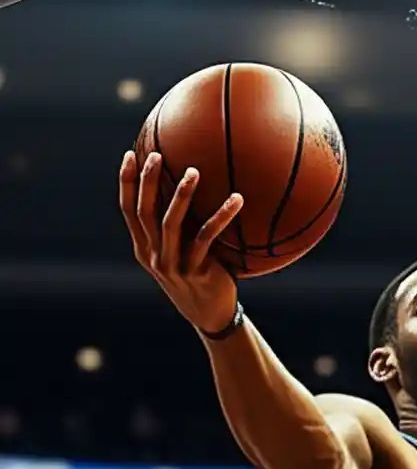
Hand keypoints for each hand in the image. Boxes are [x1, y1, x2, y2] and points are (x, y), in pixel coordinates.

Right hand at [119, 151, 244, 334]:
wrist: (210, 314)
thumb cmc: (199, 273)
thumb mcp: (180, 250)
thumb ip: (178, 225)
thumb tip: (189, 186)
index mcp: (145, 248)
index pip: (129, 211)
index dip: (126, 183)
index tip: (129, 155)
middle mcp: (153, 255)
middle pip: (144, 213)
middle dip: (147, 182)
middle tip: (157, 154)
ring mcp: (173, 265)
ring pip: (171, 224)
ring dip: (181, 196)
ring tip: (194, 171)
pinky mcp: (196, 271)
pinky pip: (206, 239)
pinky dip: (221, 217)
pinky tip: (237, 199)